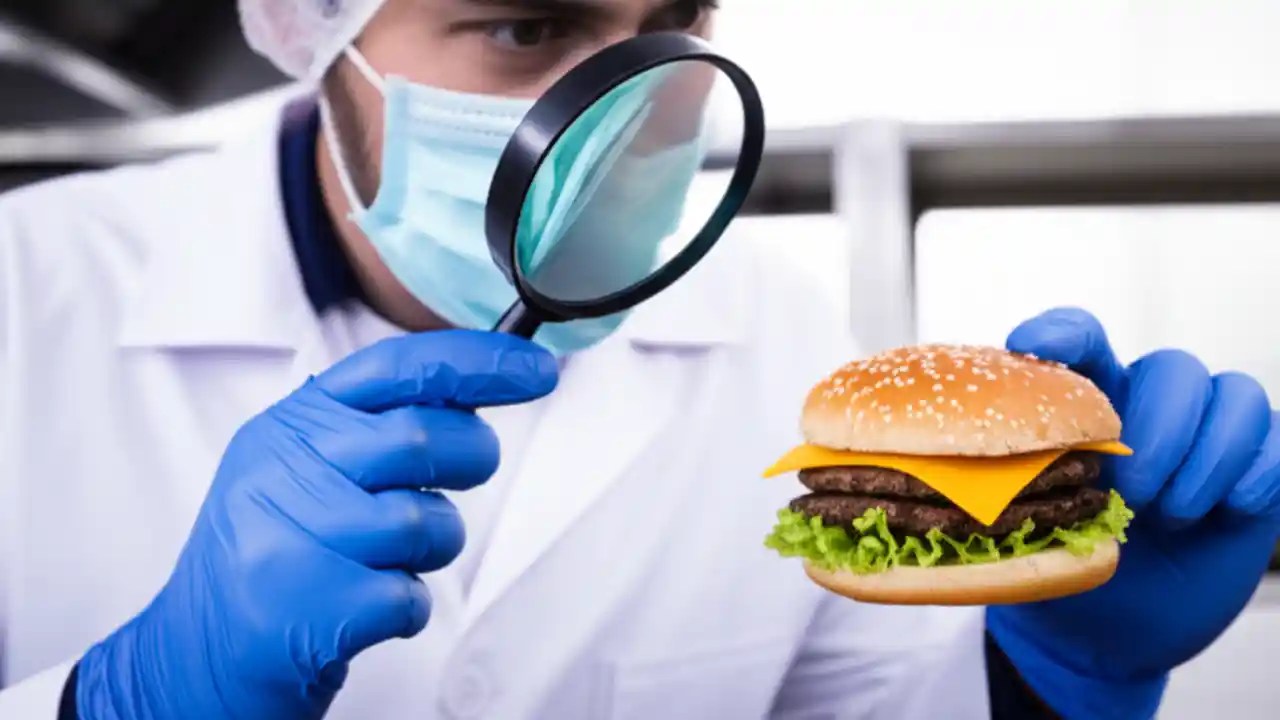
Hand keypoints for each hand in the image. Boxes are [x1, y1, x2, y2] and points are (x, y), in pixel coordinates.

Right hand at [75, 331, 557, 719]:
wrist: (200, 652)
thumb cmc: (280, 552)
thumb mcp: (309, 468)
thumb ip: (380, 428)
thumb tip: (478, 394)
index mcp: (293, 423)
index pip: (398, 367)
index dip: (478, 362)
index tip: (537, 369)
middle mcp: (285, 467)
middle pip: (422, 438)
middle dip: (469, 460)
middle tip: (458, 480)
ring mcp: (290, 535)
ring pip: (424, 522)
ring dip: (433, 548)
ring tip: (390, 560)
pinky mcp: (305, 604)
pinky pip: (409, 595)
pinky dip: (408, 608)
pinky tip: (368, 605)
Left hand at [987, 308, 1279, 719]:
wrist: (1109, 633)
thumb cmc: (1058, 566)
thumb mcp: (1027, 533)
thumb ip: (1013, 501)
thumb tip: (981, 489)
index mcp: (1089, 407)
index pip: (1079, 339)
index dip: (1060, 332)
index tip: (1028, 346)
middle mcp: (1151, 408)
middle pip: (1173, 367)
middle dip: (1159, 429)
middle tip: (1133, 493)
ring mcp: (1207, 436)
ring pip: (1232, 393)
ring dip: (1205, 456)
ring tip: (1172, 516)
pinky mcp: (1255, 470)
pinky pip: (1272, 440)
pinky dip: (1250, 475)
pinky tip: (1224, 512)